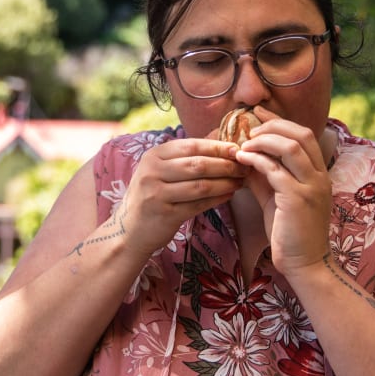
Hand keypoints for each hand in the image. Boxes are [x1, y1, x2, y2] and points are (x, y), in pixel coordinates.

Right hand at [117, 138, 245, 256]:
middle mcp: (153, 172)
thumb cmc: (151, 195)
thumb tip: (222, 146)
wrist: (129, 229)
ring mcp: (157, 194)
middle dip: (226, 165)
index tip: (238, 149)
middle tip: (244, 167)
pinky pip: (199, 204)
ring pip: (201, 185)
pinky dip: (217, 199)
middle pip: (198, 164)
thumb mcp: (158, 170)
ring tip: (240, 181)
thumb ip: (183, 158)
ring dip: (225, 183)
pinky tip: (229, 195)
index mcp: (154, 155)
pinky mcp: (165, 214)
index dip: (218, 147)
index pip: (191, 145)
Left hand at [234, 106, 331, 273]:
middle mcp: (320, 176)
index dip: (280, 121)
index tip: (258, 113)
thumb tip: (245, 157)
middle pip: (300, 134)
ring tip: (245, 144)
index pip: (304, 135)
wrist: (305, 264)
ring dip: (263, 141)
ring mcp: (311, 186)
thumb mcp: (277, 198)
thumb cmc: (290, 233)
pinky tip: (242, 160)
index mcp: (318, 173)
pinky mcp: (298, 199)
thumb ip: (265, 177)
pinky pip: (275, 170)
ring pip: (290, 147)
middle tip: (249, 130)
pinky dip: (256, 161)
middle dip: (272, 126)